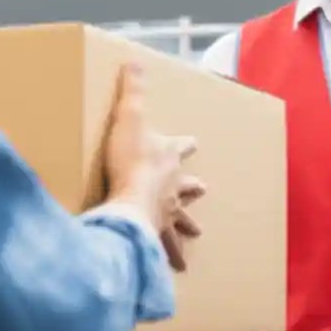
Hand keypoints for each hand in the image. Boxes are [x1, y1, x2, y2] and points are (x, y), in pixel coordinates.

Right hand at [103, 64, 203, 269]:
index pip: (181, 146)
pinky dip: (168, 257)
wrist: (129, 202)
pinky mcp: (156, 233)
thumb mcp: (129, 117)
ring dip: (187, 228)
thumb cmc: (130, 162)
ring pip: (182, 221)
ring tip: (196, 237)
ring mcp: (167, 212)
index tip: (193, 142)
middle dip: (193, 189)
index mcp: (169, 156)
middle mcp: (174, 185)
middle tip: (201, 191)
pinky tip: (175, 270)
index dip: (185, 143)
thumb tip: (135, 60)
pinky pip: (165, 247)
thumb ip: (132, 90)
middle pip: (189, 186)